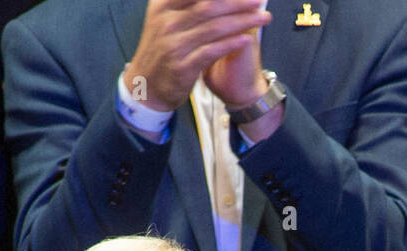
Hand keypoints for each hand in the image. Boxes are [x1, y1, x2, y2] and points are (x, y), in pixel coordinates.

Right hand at [125, 0, 271, 113]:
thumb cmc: (162, 51)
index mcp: (162, 4)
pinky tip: (247, 39)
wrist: (145, 86)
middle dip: (238, 2)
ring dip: (242, 22)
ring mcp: (174, 44)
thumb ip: (184, 4)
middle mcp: (167, 20)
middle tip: (259, 0)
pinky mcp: (182, 66)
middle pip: (209, 5)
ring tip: (262, 18)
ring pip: (214, 28)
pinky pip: (212, 51)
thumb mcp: (165, 19)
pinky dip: (231, 44)